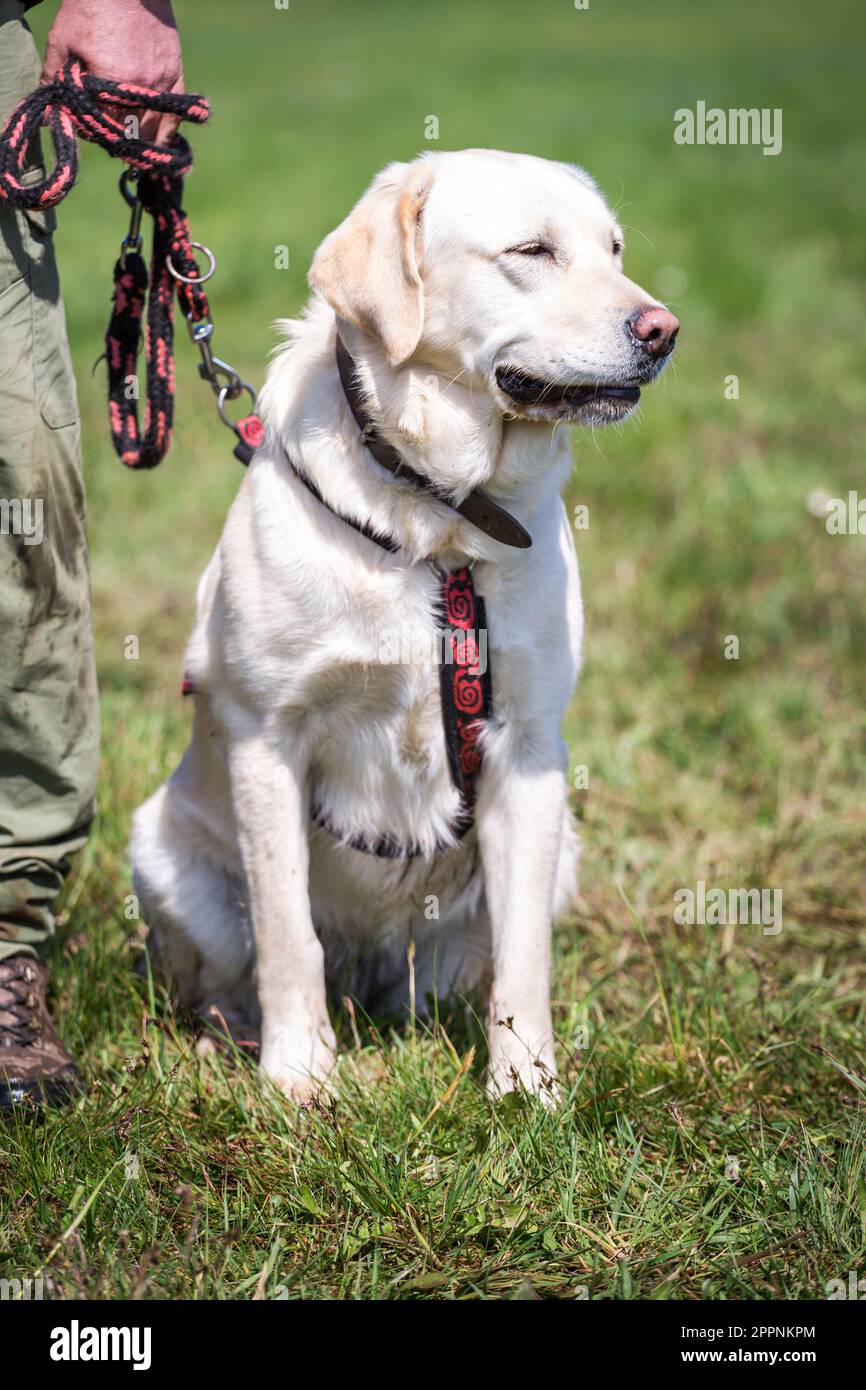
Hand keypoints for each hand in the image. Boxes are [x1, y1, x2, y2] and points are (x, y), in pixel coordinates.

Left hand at [42, 0, 183, 145]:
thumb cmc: (90, 7)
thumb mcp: (63, 40)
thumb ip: (53, 78)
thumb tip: (49, 114)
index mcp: (111, 80)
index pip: (101, 126)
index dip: (91, 131)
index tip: (85, 127)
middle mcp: (140, 87)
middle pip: (129, 133)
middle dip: (116, 138)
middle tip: (106, 136)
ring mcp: (161, 83)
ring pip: (153, 130)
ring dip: (140, 140)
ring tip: (130, 144)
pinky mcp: (175, 75)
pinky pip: (175, 116)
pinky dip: (166, 133)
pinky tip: (158, 142)